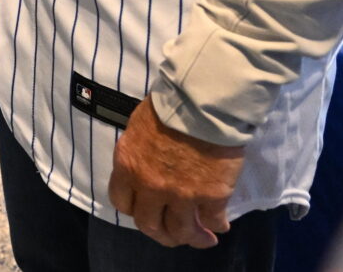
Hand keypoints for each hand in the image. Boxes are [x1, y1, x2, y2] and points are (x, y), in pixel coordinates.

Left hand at [108, 97, 244, 247]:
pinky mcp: (211, 197)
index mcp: (128, 166)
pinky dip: (217, 225)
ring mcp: (181, 195)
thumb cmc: (169, 106)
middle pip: (149, 225)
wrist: (201, 103)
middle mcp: (150, 186)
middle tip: (173, 235)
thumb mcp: (138, 128)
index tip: (145, 210)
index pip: (122, 202)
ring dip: (192, 238)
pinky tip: (220, 225)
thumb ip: (139, 154)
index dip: (135, 209)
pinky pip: (212, 220)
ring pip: (181, 231)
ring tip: (204, 238)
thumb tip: (147, 164)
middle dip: (161, 234)